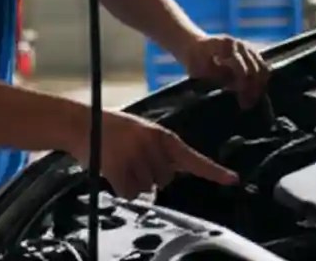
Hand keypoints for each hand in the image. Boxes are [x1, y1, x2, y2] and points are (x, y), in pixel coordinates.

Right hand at [66, 109, 238, 197]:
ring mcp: (137, 157)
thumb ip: (160, 152)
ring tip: (118, 160)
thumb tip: (167, 177)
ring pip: (146, 188)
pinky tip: (111, 169)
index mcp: (162, 136)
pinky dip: (119, 188)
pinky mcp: (120, 169)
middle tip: (130, 157)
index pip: (193, 158)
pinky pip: (129, 193)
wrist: (82, 123)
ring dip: (132, 181)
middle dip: (150, 175)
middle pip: (165, 180)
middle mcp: (153, 146)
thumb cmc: (113, 129)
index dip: (214, 171)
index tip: (234, 180)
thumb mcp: (143, 133)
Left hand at [178, 35, 270, 108]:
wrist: (195, 46)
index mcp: (225, 46)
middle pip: (255, 69)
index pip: (241, 69)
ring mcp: (247, 47)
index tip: (241, 102)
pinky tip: (254, 93)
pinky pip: (264, 67)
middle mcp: (239, 45)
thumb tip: (233, 87)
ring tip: (252, 101)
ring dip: (259, 86)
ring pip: (263, 68)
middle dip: (253, 89)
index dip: (243, 86)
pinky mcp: (252, 52)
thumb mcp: (199, 71)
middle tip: (247, 105)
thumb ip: (216, 77)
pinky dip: (261, 81)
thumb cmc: (195, 61)